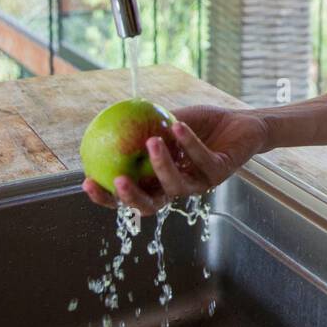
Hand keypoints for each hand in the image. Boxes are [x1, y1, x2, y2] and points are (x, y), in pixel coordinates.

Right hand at [82, 105, 270, 214]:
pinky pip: (201, 160)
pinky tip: (177, 126)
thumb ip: (141, 126)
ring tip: (152, 141)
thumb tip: (108, 122)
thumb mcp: (165, 121)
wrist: (239, 121)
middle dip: (132, 198)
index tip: (87, 182)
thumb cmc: (200, 124)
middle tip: (118, 181)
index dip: (107, 197)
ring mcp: (200, 183)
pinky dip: (188, 142)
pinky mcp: (220, 172)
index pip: (130, 196)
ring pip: (177, 186)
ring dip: (162, 166)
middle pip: (151, 205)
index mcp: (159, 180)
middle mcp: (178, 187)